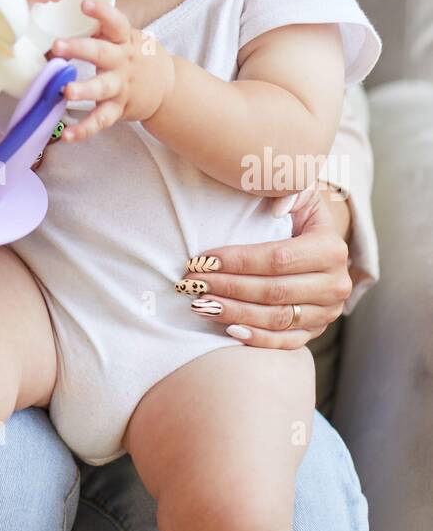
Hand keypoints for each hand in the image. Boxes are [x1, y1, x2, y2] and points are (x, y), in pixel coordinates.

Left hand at [48, 0, 173, 142]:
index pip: (116, 22)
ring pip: (102, 89)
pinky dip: (84, 130)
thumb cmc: (136, 55)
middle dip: (79, 49)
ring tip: (66, 92)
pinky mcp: (119, 109)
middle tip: (57, 46)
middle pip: (102, 54)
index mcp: (124, 40)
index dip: (102, 12)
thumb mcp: (127, 37)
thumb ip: (102, 28)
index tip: (84, 4)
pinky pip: (101, 120)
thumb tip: (66, 11)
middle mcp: (123, 62)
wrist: (168, 86)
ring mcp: (122, 87)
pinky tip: (66, 136)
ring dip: (84, 90)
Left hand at [176, 181, 352, 347]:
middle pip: (274, 291)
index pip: (278, 258)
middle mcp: (336, 284)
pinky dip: (258, 338)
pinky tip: (229, 329)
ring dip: (235, 313)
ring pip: (278, 319)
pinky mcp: (317, 331)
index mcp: (332, 248)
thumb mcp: (299, 192)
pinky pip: (287, 341)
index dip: (238, 261)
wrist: (319, 243)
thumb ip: (286, 188)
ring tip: (201, 305)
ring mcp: (328, 312)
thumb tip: (277, 206)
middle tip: (193, 283)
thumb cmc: (298, 213)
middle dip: (228, 287)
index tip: (203, 260)